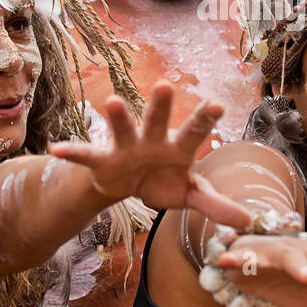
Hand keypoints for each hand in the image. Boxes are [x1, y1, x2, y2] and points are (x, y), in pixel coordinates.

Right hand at [48, 81, 252, 228]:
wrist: (129, 186)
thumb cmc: (164, 182)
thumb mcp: (190, 195)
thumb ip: (216, 205)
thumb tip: (250, 221)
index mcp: (178, 148)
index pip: (195, 131)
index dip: (204, 119)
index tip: (217, 104)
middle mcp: (152, 140)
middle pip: (158, 121)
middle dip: (160, 106)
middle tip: (165, 85)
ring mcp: (125, 148)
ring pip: (122, 129)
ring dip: (117, 118)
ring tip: (111, 102)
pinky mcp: (102, 160)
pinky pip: (86, 155)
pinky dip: (71, 152)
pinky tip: (55, 150)